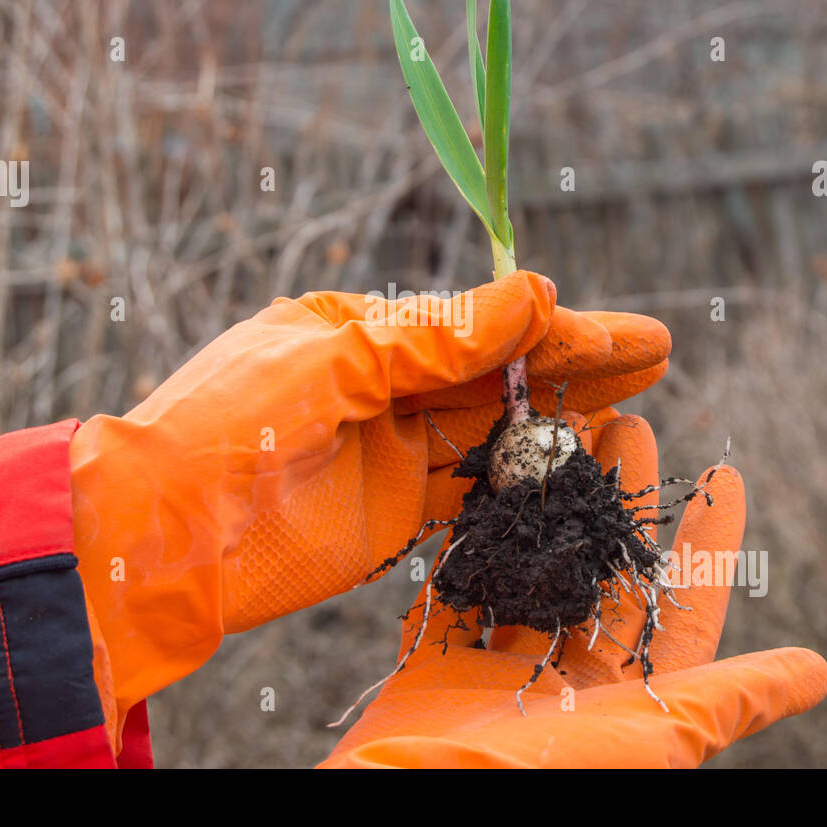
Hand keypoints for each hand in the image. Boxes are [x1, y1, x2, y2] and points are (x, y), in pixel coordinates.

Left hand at [69, 271, 673, 731]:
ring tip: (640, 401)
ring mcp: (391, 452)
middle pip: (500, 371)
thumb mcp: (338, 360)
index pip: (478, 323)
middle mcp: (382, 385)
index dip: (558, 328)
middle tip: (660, 353)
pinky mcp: (394, 515)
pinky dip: (524, 477)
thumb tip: (536, 293)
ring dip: (563, 417)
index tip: (629, 331)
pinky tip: (578, 463)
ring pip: (496, 428)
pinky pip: (474, 489)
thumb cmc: (232, 422)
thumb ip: (438, 337)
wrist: (165, 533)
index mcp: (359, 330)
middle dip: (579, 363)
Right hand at [319, 414, 826, 767]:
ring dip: (550, 503)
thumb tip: (822, 672)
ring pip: (537, 564)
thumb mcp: (658, 737)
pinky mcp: (440, 660)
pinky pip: (462, 587)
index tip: (727, 472)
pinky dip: (472, 537)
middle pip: (608, 567)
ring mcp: (504, 663)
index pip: (688, 602)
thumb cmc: (548, 778)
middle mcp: (573, 674)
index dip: (711, 540)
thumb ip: (727, 699)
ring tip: (562, 437)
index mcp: (632, 693)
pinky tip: (483, 486)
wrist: (415, 802)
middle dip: (622, 497)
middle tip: (630, 425)